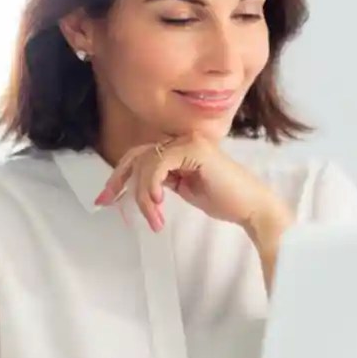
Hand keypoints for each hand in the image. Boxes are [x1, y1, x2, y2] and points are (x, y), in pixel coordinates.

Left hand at [94, 133, 288, 233]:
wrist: (250, 207)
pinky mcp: (195, 149)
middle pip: (137, 155)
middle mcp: (182, 139)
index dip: (120, 175)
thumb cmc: (223, 200)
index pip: (140, 156)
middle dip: (119, 180)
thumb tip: (134, 186)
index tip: (106, 198)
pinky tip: (160, 202)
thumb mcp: (183, 189)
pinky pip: (159, 164)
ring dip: (144, 195)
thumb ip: (162, 182)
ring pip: (146, 163)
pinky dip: (153, 184)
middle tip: (107, 202)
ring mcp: (189, 141)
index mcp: (179, 148)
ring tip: (155, 218)